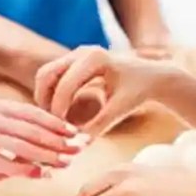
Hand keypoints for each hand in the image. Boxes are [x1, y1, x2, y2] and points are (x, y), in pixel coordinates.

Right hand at [34, 46, 180, 134]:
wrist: (151, 76)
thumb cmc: (138, 90)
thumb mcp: (121, 108)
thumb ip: (99, 125)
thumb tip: (77, 144)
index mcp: (95, 58)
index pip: (65, 84)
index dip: (59, 109)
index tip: (60, 129)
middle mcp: (81, 51)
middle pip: (47, 74)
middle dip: (44, 101)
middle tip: (49, 125)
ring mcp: (76, 54)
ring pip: (46, 75)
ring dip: (45, 98)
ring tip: (53, 122)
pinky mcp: (74, 61)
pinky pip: (53, 77)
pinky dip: (51, 94)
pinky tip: (59, 115)